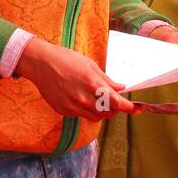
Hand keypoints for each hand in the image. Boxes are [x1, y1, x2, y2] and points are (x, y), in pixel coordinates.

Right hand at [16, 36, 141, 117]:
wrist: (41, 64)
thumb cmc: (66, 60)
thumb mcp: (89, 65)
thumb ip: (106, 79)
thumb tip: (121, 88)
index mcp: (93, 83)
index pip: (117, 102)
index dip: (129, 108)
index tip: (137, 109)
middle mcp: (84, 98)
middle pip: (108, 113)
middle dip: (114, 109)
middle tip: (113, 100)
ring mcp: (73, 106)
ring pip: (96, 117)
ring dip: (101, 111)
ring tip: (95, 99)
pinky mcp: (64, 111)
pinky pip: (81, 115)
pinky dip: (85, 109)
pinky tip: (78, 97)